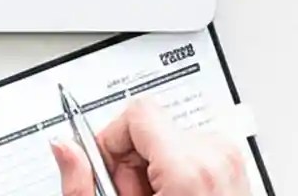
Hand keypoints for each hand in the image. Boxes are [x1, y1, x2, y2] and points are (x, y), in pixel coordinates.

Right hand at [51, 98, 249, 195]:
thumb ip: (82, 184)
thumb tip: (64, 148)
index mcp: (190, 168)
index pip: (138, 113)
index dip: (112, 141)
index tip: (107, 171)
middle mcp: (217, 157)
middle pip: (151, 127)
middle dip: (131, 163)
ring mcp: (230, 162)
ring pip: (169, 140)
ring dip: (152, 171)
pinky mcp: (234, 169)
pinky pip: (191, 153)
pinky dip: (174, 176)